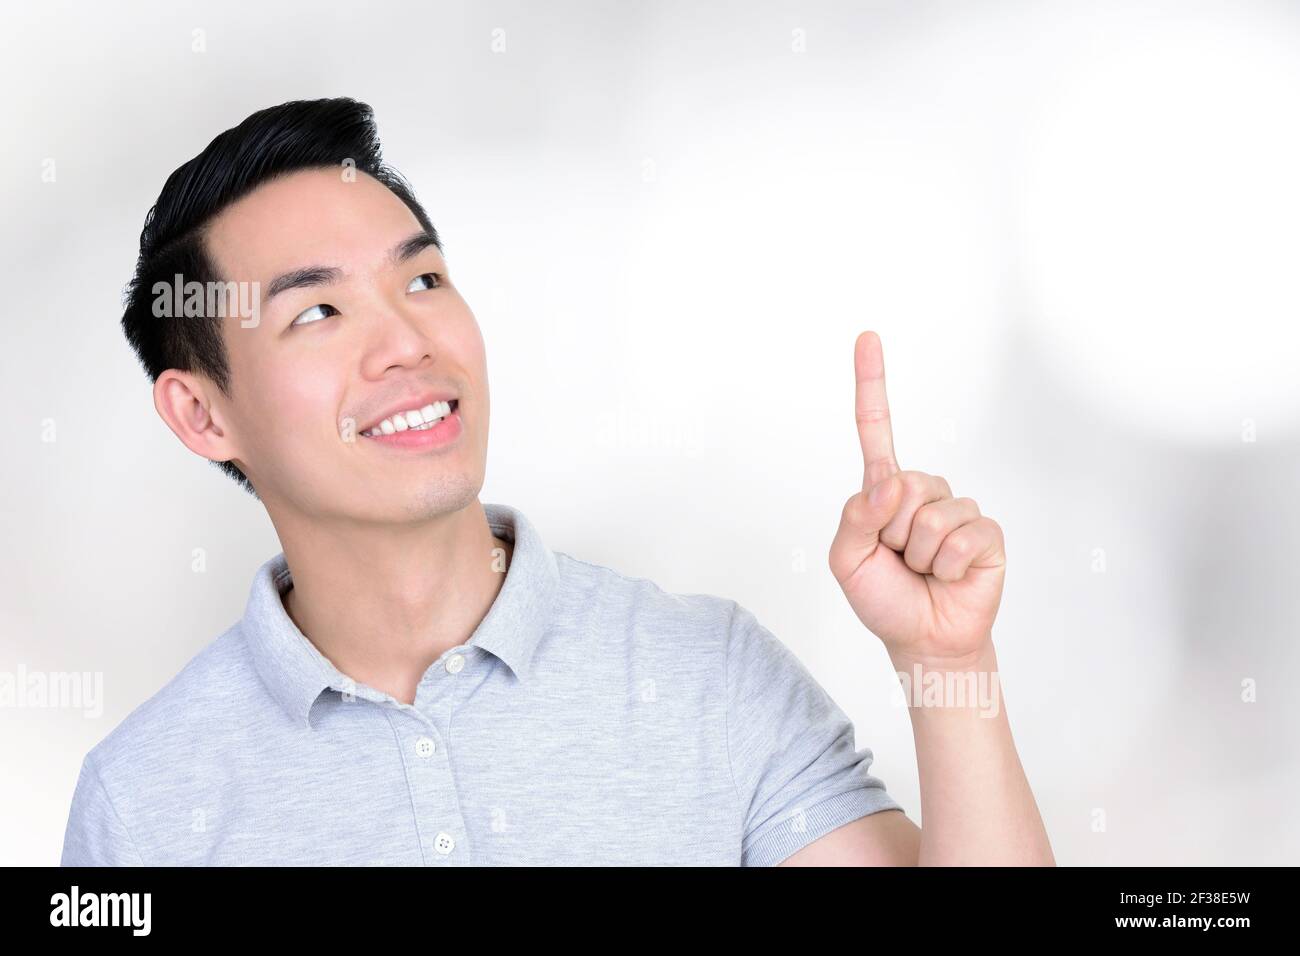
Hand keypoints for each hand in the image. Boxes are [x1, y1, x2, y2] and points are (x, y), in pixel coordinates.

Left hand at [828, 331, 1005, 666]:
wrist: (924, 641)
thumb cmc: (883, 598)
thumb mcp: (847, 561)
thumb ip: (856, 517)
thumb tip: (888, 483)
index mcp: (883, 491)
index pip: (876, 430)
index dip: (872, 383)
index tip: (867, 336)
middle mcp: (921, 491)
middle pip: (902, 486)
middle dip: (894, 533)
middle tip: (901, 561)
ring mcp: (957, 510)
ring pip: (931, 516)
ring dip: (920, 554)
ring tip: (924, 571)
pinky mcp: (986, 533)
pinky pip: (962, 536)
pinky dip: (948, 564)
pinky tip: (951, 575)